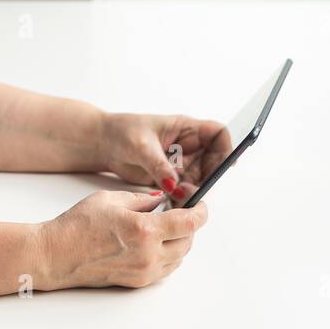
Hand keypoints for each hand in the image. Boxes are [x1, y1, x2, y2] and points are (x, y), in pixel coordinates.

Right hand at [36, 189, 208, 289]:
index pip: (189, 223)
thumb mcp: (112, 199)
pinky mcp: (137, 281)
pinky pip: (165, 269)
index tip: (201, 204)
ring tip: (167, 226)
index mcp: (144, 230)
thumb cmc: (77, 226)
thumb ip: (142, 199)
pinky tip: (157, 242)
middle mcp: (148, 254)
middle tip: (182, 211)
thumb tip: (161, 199)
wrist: (56, 255)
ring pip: (179, 257)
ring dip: (180, 241)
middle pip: (188, 241)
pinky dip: (169, 255)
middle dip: (190, 225)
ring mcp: (143, 271)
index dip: (200, 212)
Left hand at [98, 112, 232, 203]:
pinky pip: (183, 189)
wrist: (103, 144)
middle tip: (194, 189)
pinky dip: (181, 197)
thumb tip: (174, 185)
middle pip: (213, 161)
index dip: (226, 147)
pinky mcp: (169, 177)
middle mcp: (187, 145)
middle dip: (209, 176)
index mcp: (185, 128)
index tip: (224, 165)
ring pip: (200, 178)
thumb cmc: (121, 132)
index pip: (217, 133)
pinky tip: (173, 201)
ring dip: (194, 189)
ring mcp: (179, 162)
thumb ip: (158, 165)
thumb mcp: (141, 146)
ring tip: (179, 196)